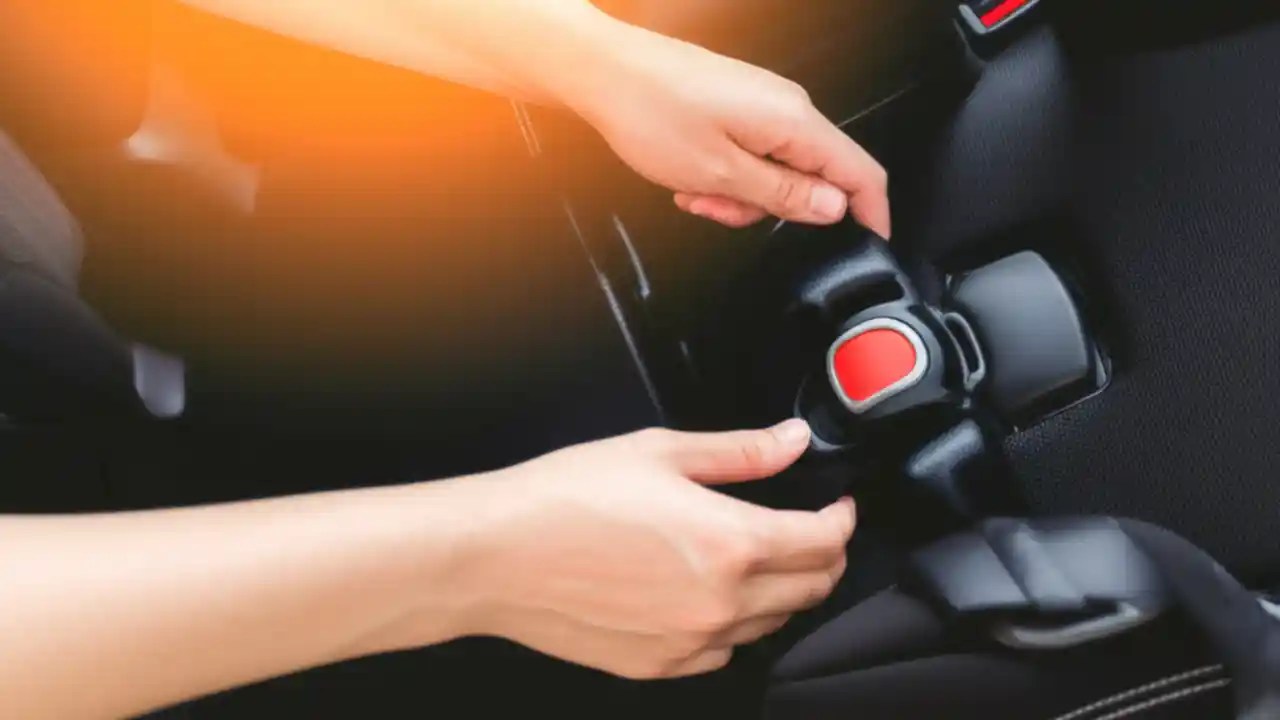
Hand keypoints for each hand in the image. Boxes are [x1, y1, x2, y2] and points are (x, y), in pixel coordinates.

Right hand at [459, 419, 855, 679]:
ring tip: (757, 557)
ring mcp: (692, 642)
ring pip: (772, 624)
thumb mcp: (660, 452)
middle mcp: (722, 603)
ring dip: (782, 590)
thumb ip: (741, 451)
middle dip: (824, 556)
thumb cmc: (567, 496)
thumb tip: (793, 440)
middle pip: (812, 588)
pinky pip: (724, 652)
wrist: (496, 554)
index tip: (838, 504)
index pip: (825, 542)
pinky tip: (710, 595)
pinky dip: (735, 623)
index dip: (842, 519)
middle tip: (809, 528)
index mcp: (731, 543)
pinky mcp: (661, 665)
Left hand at [564, 23, 890, 233]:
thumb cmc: (651, 113)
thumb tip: (833, 208)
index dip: (872, 212)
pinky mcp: (739, 103)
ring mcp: (762, 102)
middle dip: (771, 208)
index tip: (873, 241)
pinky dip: (726, 173)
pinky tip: (691, 173)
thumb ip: (784, 194)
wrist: (604, 72)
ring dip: (740, 194)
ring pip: (776, 170)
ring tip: (695, 190)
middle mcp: (786, 106)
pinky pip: (751, 152)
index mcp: (793, 121)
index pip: (861, 171)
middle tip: (721, 210)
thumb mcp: (721, 173)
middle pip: (812, 177)